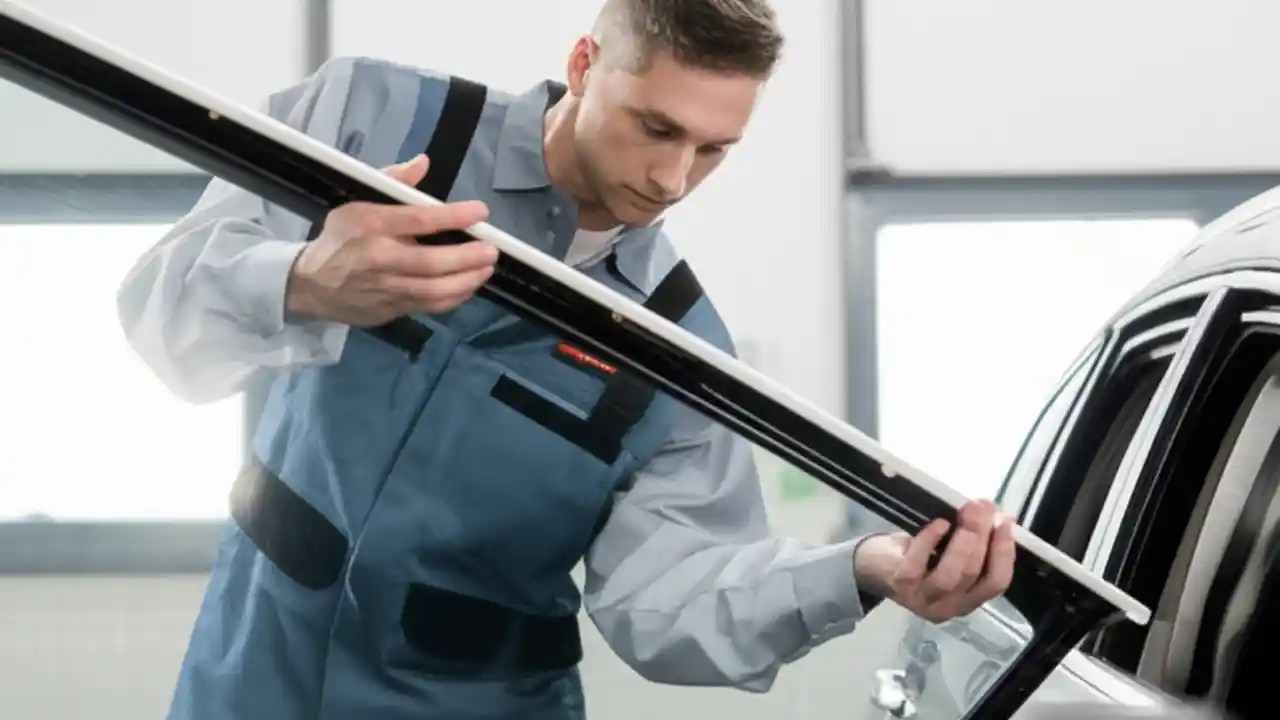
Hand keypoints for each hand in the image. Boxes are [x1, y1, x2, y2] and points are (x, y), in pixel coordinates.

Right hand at [286, 154, 495, 325]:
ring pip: (434, 290)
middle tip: (491, 249)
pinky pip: (429, 306)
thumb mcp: (357, 202)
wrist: (310, 286)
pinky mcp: (390, 309)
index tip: (480, 212)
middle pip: (431, 261)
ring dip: (466, 280)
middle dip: (467, 256)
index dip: (453, 216)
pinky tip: (469, 286)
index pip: (418, 219)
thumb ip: (392, 181)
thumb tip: (423, 163)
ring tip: (486, 268)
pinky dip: (454, 298)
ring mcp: (385, 288)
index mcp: (370, 225)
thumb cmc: (340, 239)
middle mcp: (379, 258)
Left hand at [853, 499, 1014, 622]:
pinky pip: (918, 565)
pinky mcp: (901, 586)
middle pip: (974, 575)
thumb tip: (997, 516)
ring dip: (963, 541)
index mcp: (967, 600)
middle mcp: (949, 607)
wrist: (872, 566)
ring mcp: (923, 600)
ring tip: (967, 514)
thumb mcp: (948, 552)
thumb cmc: (916, 557)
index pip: (996, 583)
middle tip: (983, 507)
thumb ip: (972, 542)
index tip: (1005, 522)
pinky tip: (939, 524)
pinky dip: (931, 541)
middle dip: (982, 537)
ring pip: (951, 576)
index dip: (1004, 553)